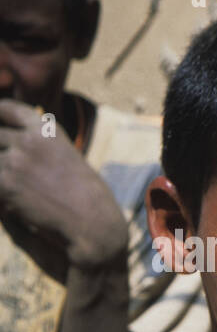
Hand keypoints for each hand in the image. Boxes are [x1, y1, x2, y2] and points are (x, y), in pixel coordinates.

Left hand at [0, 99, 128, 270]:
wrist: (93, 222)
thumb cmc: (88, 197)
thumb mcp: (69, 159)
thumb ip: (42, 148)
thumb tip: (14, 149)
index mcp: (48, 131)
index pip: (9, 109)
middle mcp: (29, 140)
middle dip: (1, 150)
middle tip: (13, 168)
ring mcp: (16, 160)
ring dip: (3, 174)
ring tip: (20, 189)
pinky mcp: (5, 182)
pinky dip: (2, 193)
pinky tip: (15, 203)